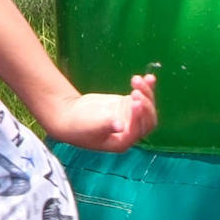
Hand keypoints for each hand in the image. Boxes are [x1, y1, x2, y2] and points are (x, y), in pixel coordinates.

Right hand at [39, 72, 158, 152]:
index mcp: (122, 142)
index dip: (138, 116)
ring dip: (146, 93)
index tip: (134, 101)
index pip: (137, 130)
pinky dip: (147, 88)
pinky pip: (142, 97)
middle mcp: (130, 131)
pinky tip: (149, 77)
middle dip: (145, 104)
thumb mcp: (90, 126)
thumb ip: (106, 125)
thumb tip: (120, 126)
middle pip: (147, 119)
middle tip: (135, 91)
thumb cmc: (78, 125)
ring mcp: (130, 117)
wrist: (70, 115)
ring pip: (147, 106)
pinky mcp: (128, 105)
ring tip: (136, 80)